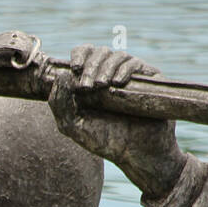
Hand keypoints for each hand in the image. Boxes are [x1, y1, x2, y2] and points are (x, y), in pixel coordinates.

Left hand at [48, 44, 186, 197]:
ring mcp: (129, 76)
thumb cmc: (105, 140)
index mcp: (90, 81)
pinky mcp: (148, 79)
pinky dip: (124, 70)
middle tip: (87, 86)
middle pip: (99, 52)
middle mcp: (110, 75)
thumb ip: (59, 103)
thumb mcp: (73, 125)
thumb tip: (61, 75)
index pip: (84, 55)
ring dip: (105, 67)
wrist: (137, 153)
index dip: (79, 55)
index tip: (74, 68)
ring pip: (116, 56)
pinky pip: (135, 64)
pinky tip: (117, 83)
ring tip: (101, 86)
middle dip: (90, 65)